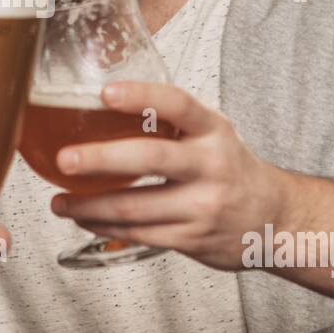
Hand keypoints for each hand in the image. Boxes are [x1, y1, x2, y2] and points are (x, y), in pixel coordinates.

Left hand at [49, 81, 289, 270]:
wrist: (273, 220)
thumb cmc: (230, 169)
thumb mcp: (212, 134)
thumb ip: (171, 121)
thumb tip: (104, 103)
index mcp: (214, 131)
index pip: (178, 104)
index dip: (141, 96)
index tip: (104, 94)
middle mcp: (211, 166)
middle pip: (150, 159)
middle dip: (100, 159)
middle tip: (65, 159)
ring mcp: (202, 206)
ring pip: (135, 207)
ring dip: (88, 206)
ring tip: (59, 201)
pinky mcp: (191, 239)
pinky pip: (138, 233)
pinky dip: (104, 226)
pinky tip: (85, 218)